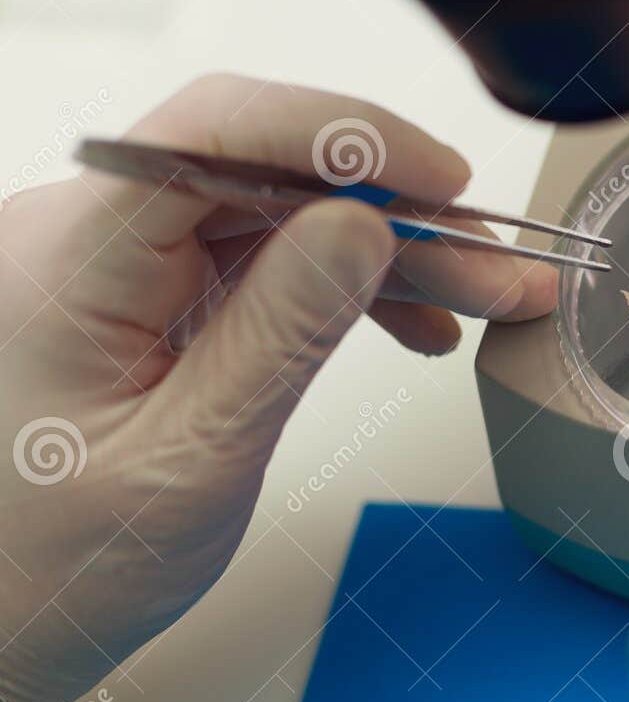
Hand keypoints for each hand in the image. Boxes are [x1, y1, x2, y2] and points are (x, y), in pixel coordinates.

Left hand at [0, 74, 552, 701]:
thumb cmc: (53, 568)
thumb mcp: (190, 463)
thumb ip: (279, 336)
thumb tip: (364, 228)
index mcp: (68, 264)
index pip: (213, 133)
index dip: (344, 138)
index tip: (442, 179)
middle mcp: (83, 238)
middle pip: (271, 175)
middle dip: (403, 215)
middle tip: (501, 267)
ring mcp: (118, 263)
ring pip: (285, 215)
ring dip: (396, 255)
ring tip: (488, 300)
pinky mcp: (147, 292)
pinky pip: (263, 257)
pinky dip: (349, 286)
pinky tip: (416, 324)